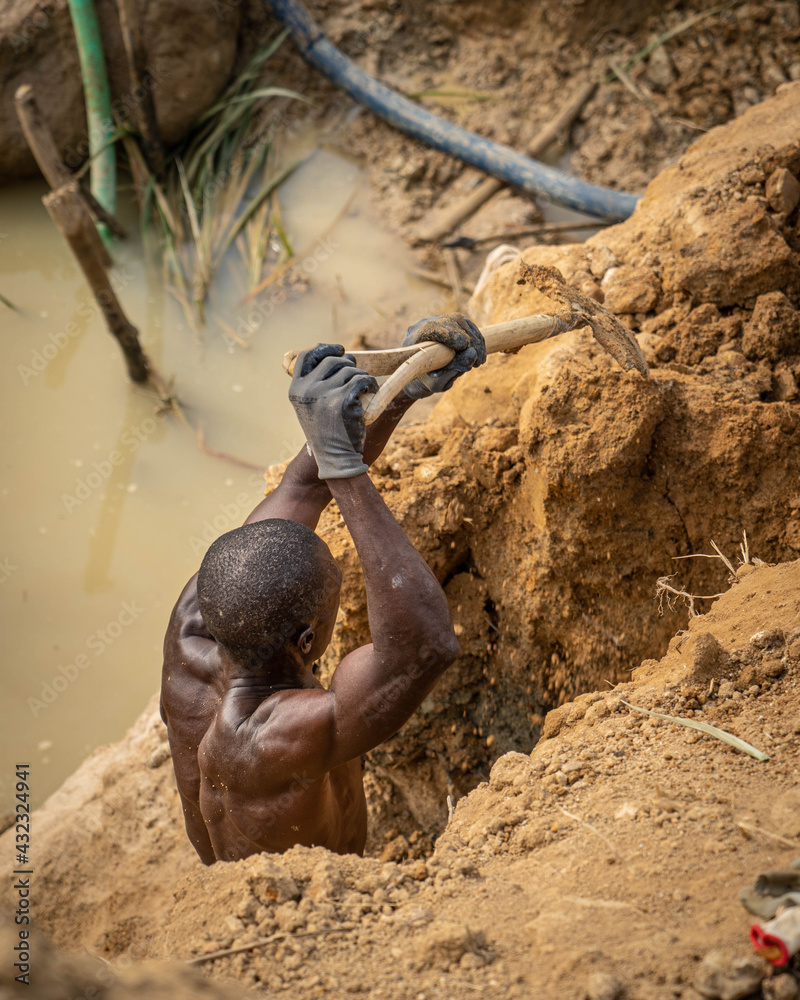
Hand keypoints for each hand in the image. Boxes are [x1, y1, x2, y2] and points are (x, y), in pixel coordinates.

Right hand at [289, 344, 377, 480]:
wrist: (335, 457)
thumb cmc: (327, 432)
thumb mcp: (310, 407)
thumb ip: (315, 384)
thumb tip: (335, 356)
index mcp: (296, 389)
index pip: (307, 356)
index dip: (325, 348)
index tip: (340, 350)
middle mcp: (307, 389)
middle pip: (333, 360)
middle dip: (349, 364)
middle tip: (357, 375)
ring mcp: (324, 394)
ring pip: (350, 370)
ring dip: (361, 376)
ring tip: (363, 389)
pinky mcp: (343, 400)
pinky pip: (362, 380)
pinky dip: (370, 384)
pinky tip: (371, 391)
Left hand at [402, 314, 486, 399]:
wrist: (425, 376)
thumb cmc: (427, 381)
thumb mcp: (438, 382)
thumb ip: (451, 370)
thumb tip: (472, 353)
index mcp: (413, 338)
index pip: (431, 328)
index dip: (449, 334)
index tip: (464, 344)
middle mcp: (424, 324)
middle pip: (450, 322)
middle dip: (468, 340)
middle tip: (477, 359)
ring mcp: (439, 321)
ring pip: (461, 323)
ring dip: (475, 342)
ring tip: (480, 361)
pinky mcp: (453, 323)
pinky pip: (468, 326)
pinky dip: (478, 340)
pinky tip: (481, 356)